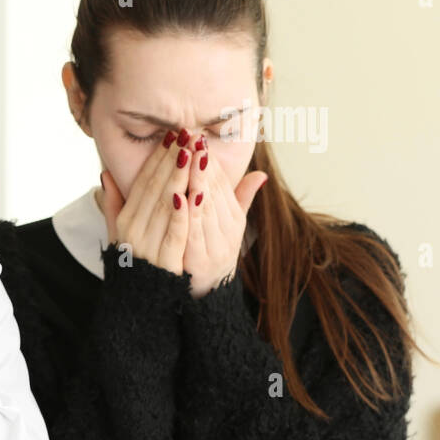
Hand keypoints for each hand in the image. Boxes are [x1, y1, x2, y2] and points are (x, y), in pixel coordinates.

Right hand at [99, 129, 193, 273]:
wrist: (138, 308)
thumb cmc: (133, 268)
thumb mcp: (119, 235)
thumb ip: (113, 205)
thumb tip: (106, 174)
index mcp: (126, 221)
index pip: (142, 182)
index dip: (157, 158)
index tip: (172, 135)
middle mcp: (133, 231)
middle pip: (155, 188)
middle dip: (172, 159)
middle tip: (187, 132)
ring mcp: (147, 247)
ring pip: (164, 205)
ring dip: (179, 177)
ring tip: (192, 152)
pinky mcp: (165, 263)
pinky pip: (173, 234)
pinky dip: (180, 213)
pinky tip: (187, 193)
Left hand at [182, 136, 267, 298]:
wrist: (204, 301)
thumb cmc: (208, 258)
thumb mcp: (228, 229)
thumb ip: (240, 201)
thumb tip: (261, 175)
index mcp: (232, 220)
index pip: (221, 185)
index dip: (209, 162)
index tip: (197, 138)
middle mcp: (228, 233)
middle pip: (213, 192)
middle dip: (201, 165)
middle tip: (192, 138)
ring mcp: (214, 248)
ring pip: (203, 208)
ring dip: (194, 181)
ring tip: (186, 157)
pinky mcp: (198, 262)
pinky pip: (191, 234)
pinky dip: (186, 215)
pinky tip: (178, 196)